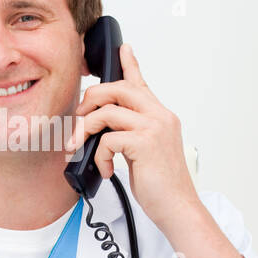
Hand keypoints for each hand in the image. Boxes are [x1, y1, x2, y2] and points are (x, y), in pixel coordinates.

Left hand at [64, 43, 199, 229]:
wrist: (178, 208)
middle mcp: (159, 116)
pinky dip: (100, 156)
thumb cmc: (162, 187)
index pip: (141, 83)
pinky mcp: (145, 143)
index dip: (130, 64)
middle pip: (117, 88)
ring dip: (85, 131)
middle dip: (90, 101)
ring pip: (106, 112)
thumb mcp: (147, 154)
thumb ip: (131, 135)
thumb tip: (102, 132)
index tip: (123, 49)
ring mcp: (153, 127)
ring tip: (80, 149)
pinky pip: (107, 139)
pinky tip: (107, 170)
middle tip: (78, 121)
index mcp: (161, 116)